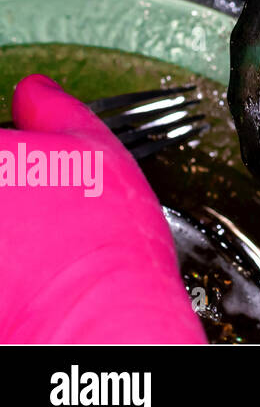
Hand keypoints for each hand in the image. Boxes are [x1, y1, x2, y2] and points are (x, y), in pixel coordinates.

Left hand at [0, 75, 205, 342]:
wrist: (98, 316)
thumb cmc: (102, 239)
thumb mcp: (95, 149)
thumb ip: (54, 109)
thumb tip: (36, 90)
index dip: (14, 157)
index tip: (30, 171)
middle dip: (11, 193)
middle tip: (38, 213)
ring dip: (6, 230)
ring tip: (32, 249)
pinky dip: (6, 268)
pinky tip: (22, 274)